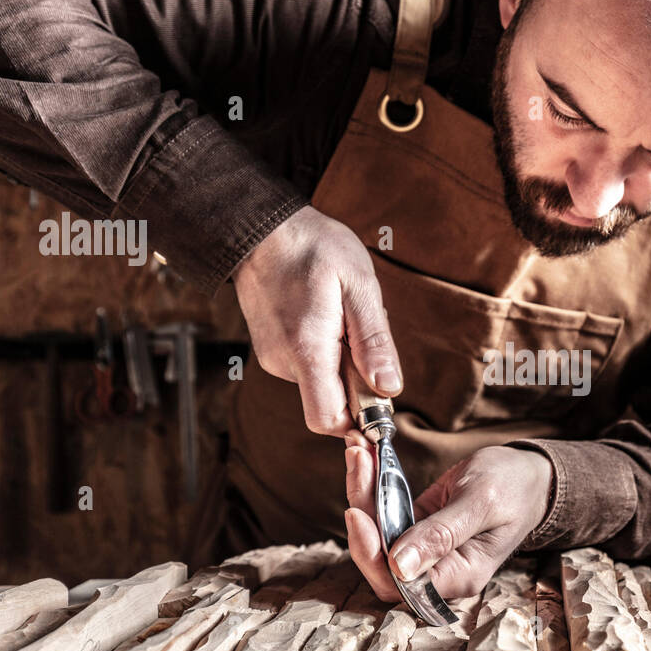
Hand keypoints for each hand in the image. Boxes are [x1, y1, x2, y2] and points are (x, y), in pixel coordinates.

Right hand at [232, 206, 401, 435]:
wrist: (261, 227)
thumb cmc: (313, 248)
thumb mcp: (359, 285)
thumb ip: (374, 341)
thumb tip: (389, 389)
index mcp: (307, 351)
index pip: (328, 419)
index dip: (358, 423)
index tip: (381, 401)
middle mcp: (284, 363)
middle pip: (330, 402)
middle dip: (357, 382)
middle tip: (362, 333)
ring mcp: (274, 358)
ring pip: (322, 383)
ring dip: (343, 362)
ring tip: (343, 315)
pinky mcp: (272, 350)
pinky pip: (309, 366)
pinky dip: (327, 351)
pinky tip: (328, 316)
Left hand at [344, 443, 553, 602]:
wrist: (530, 474)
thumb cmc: (515, 487)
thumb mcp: (481, 503)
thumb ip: (441, 535)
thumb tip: (400, 567)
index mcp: (458, 576)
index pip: (399, 585)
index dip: (372, 555)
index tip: (359, 514)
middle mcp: (438, 571)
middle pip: (379, 562)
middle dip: (361, 516)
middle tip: (357, 466)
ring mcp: (425, 551)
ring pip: (377, 536)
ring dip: (362, 493)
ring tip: (358, 452)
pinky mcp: (417, 530)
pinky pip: (385, 516)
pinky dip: (372, 486)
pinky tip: (366, 457)